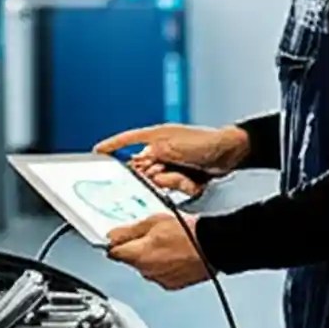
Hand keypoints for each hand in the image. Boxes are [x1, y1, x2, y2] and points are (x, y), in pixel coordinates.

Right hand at [93, 123, 249, 197]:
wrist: (231, 154)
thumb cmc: (206, 142)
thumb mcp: (174, 146)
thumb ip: (152, 153)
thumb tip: (138, 160)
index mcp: (156, 137)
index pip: (127, 141)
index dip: (111, 147)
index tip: (97, 152)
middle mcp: (162, 151)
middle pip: (144, 172)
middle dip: (157, 177)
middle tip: (170, 173)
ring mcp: (173, 164)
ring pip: (160, 184)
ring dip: (175, 183)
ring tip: (188, 177)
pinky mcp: (183, 176)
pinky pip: (175, 190)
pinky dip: (185, 188)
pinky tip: (195, 182)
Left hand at [107, 213, 209, 290]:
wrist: (214, 245)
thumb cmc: (189, 232)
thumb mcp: (155, 221)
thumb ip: (130, 230)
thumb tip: (112, 236)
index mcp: (138, 256)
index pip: (114, 253)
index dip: (116, 243)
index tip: (121, 237)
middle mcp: (146, 272)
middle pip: (131, 261)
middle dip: (136, 249)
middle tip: (152, 235)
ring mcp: (161, 280)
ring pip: (147, 268)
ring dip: (152, 258)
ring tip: (168, 244)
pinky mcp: (174, 284)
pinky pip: (162, 275)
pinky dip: (165, 267)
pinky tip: (176, 255)